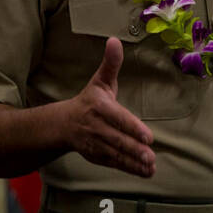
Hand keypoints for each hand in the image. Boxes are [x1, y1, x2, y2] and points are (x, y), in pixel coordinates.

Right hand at [64, 37, 156, 176]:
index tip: (148, 136)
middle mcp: (95, 127)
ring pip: (115, 154)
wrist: (62, 124)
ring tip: (151, 167)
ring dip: (133, 162)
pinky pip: (113, 163)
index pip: (118, 118)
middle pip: (117, 139)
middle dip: (134, 149)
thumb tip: (114, 40)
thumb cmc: (89, 100)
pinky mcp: (96, 156)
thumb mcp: (99, 81)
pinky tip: (145, 173)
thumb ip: (111, 63)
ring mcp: (94, 144)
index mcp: (98, 107)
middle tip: (151, 156)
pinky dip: (129, 169)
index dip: (132, 128)